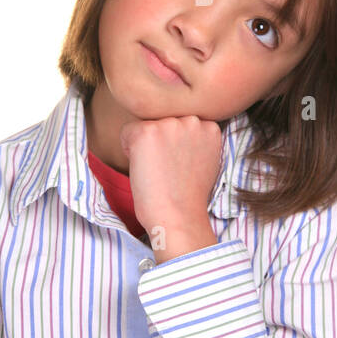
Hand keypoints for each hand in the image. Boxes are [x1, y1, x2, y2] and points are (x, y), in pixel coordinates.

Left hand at [120, 116, 221, 259]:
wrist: (179, 218)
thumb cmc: (188, 197)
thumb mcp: (205, 160)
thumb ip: (196, 140)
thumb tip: (177, 133)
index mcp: (209, 126)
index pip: (180, 124)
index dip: (174, 146)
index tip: (179, 166)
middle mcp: (192, 120)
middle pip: (162, 121)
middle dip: (160, 142)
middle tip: (168, 170)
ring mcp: (169, 124)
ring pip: (145, 126)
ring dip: (145, 145)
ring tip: (158, 170)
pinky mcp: (147, 131)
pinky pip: (127, 132)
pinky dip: (128, 150)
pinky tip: (145, 169)